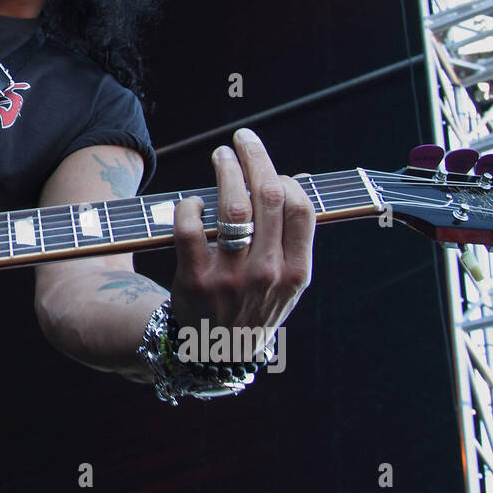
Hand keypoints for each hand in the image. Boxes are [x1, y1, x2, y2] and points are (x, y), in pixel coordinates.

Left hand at [169, 128, 315, 357]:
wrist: (214, 353)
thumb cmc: (252, 305)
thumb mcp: (285, 283)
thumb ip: (291, 240)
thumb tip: (292, 180)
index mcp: (296, 272)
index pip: (301, 209)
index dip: (286, 178)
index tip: (270, 168)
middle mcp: (267, 273)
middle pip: (268, 197)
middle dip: (255, 158)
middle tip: (242, 139)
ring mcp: (231, 277)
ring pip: (232, 207)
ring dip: (226, 170)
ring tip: (221, 155)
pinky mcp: (195, 279)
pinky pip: (191, 227)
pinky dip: (191, 205)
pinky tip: (193, 203)